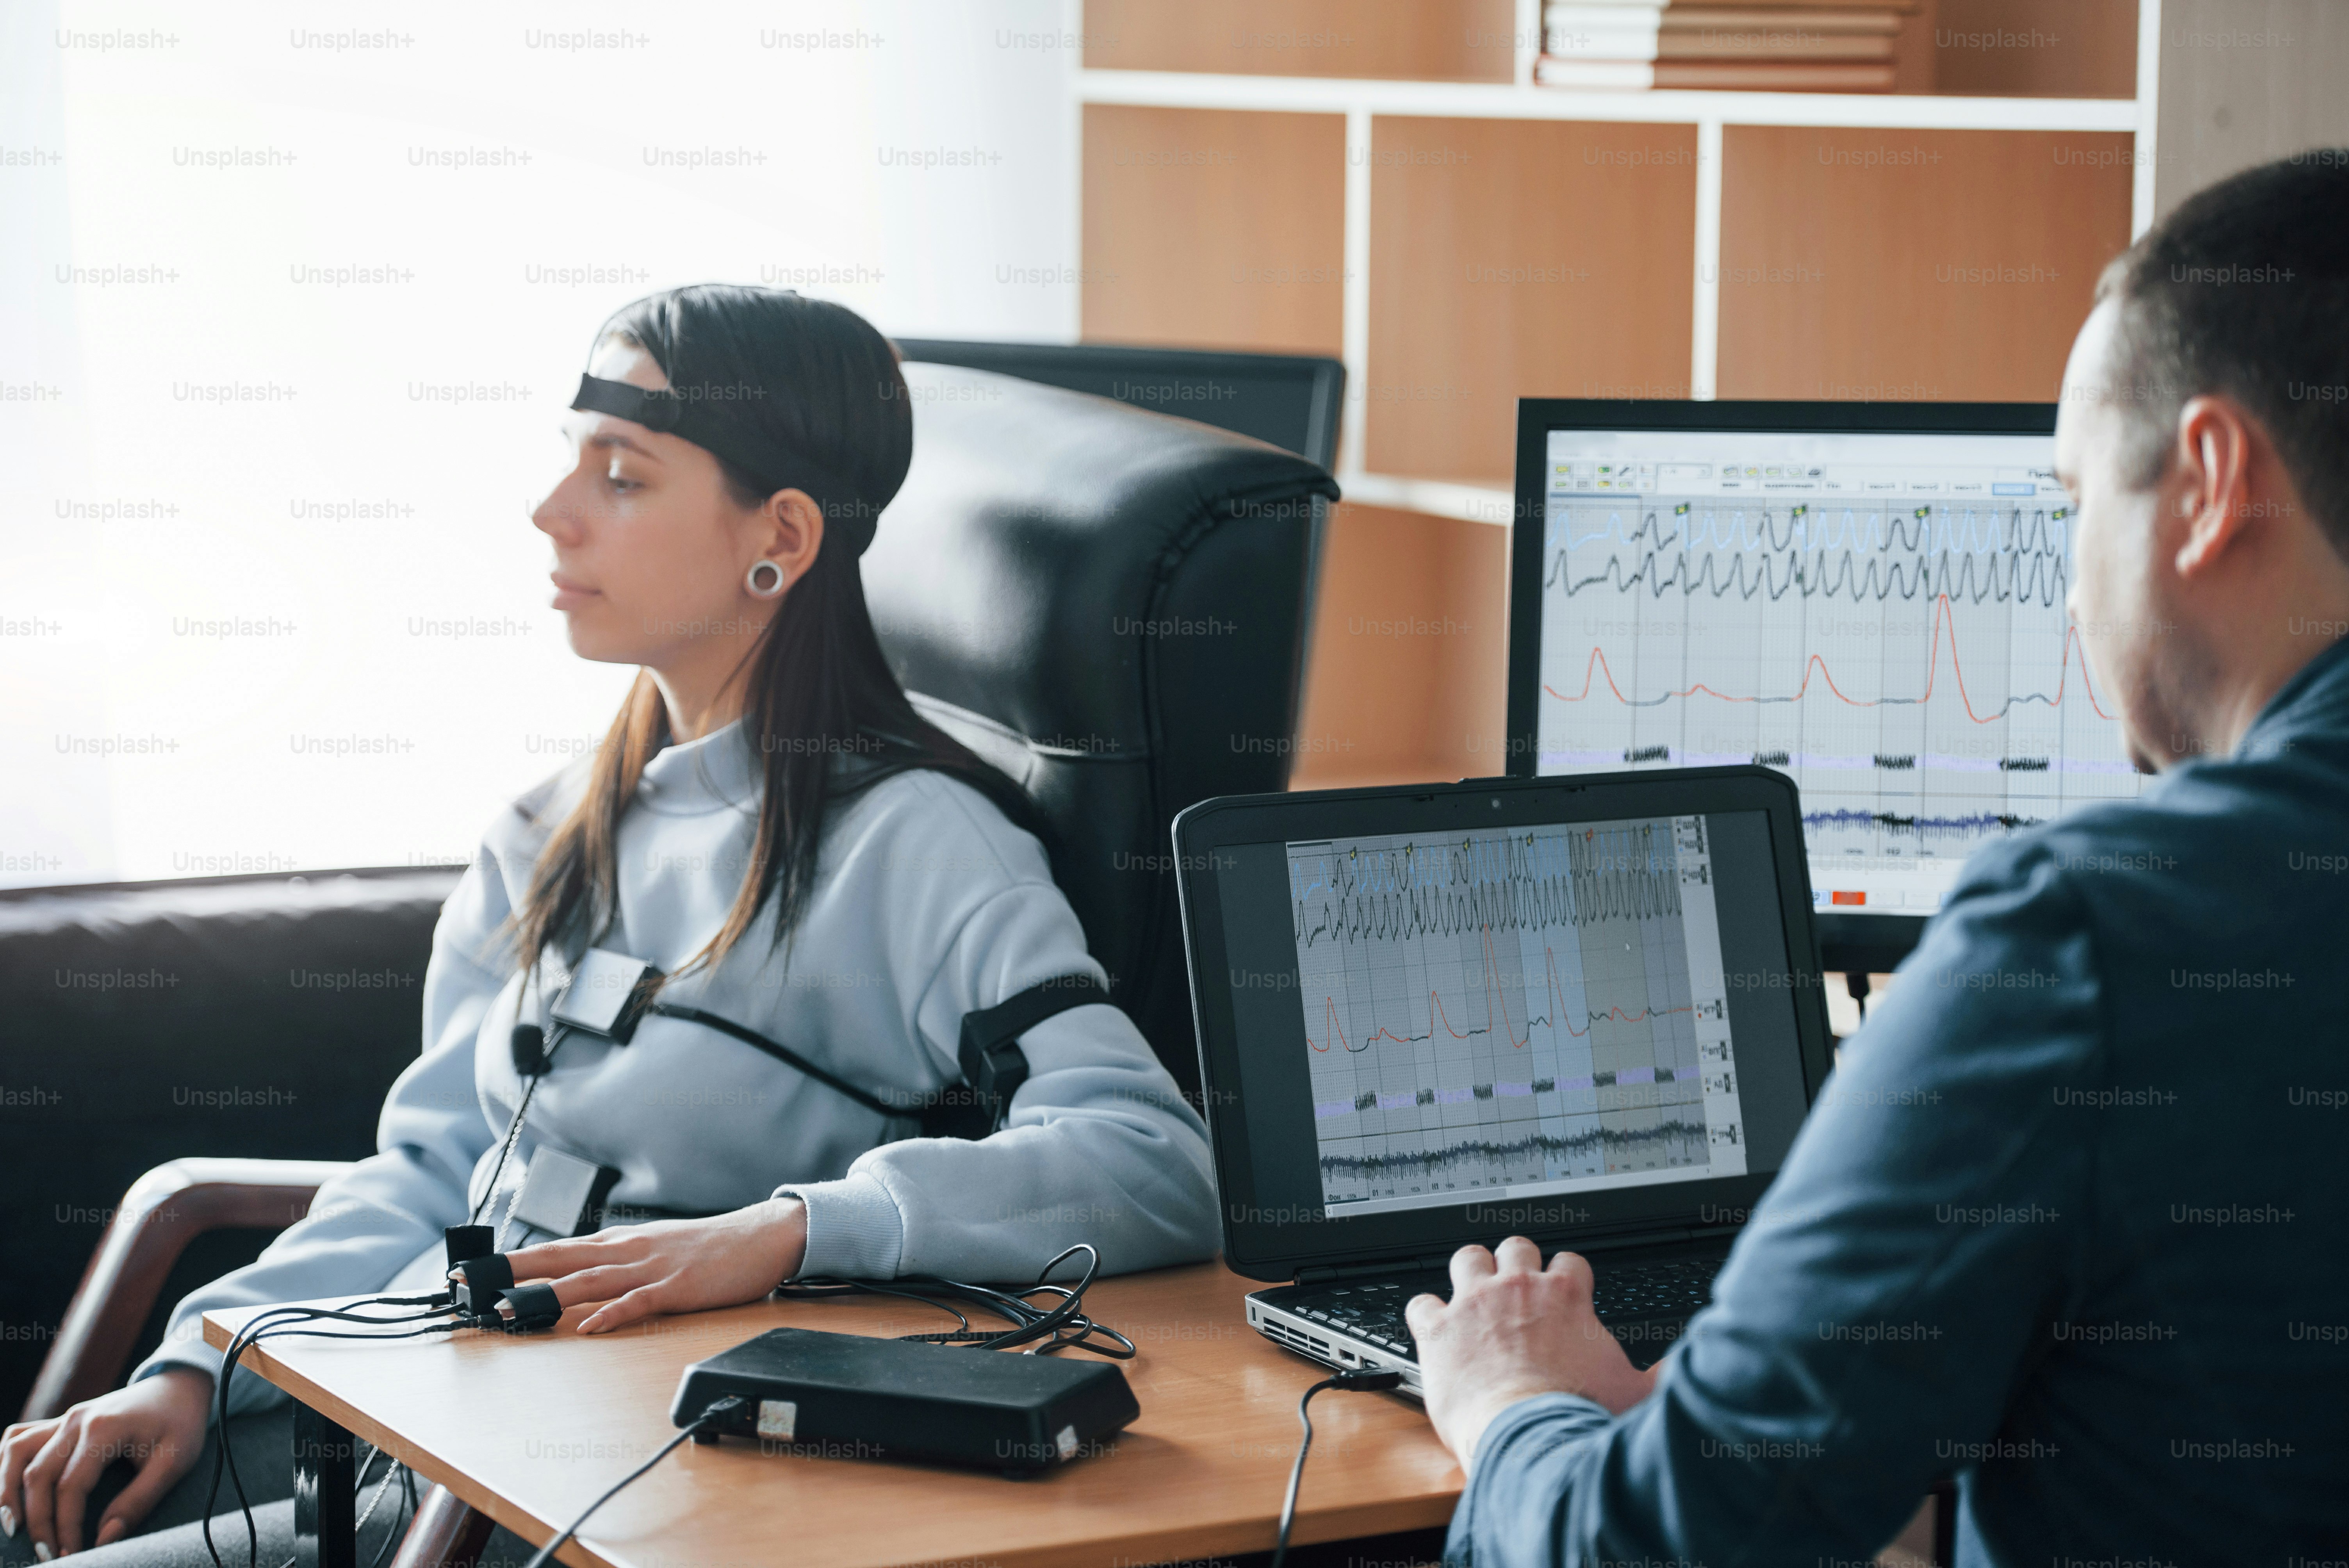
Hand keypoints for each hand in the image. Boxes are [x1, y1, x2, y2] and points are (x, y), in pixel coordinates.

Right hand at [0, 1367, 210, 1556]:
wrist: (181, 1387)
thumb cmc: (181, 1424)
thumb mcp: (175, 1462)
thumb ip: (139, 1501)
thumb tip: (104, 1539)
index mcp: (104, 1428)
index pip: (70, 1487)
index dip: (65, 1526)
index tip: (71, 1555)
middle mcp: (76, 1419)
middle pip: (38, 1475)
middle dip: (37, 1521)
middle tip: (46, 1555)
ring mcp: (65, 1417)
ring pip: (17, 1451)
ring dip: (6, 1489)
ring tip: (11, 1528)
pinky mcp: (62, 1421)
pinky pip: (20, 1437)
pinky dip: (7, 1463)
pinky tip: (9, 1490)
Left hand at [501, 1197, 807, 1333]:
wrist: (762, 1235)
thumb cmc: (710, 1246)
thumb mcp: (656, 1246)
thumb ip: (620, 1260)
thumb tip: (582, 1275)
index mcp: (621, 1242)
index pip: (558, 1249)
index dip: (515, 1260)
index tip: (477, 1270)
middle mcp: (629, 1250)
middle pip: (561, 1258)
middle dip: (512, 1271)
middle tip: (470, 1282)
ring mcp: (652, 1268)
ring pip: (590, 1279)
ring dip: (546, 1294)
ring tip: (508, 1307)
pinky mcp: (678, 1287)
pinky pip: (639, 1303)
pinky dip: (612, 1315)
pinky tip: (590, 1327)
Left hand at [1405, 1237, 1659, 1475]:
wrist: (1532, 1435)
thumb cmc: (1579, 1415)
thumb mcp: (1635, 1392)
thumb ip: (1659, 1373)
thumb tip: (1684, 1370)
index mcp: (1564, 1297)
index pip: (1568, 1262)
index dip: (1564, 1277)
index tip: (1561, 1294)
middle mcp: (1517, 1289)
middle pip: (1515, 1247)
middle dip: (1515, 1264)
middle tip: (1514, 1289)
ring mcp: (1474, 1304)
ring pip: (1467, 1258)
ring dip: (1469, 1273)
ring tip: (1471, 1294)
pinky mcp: (1439, 1329)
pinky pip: (1420, 1303)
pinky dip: (1425, 1314)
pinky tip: (1431, 1328)